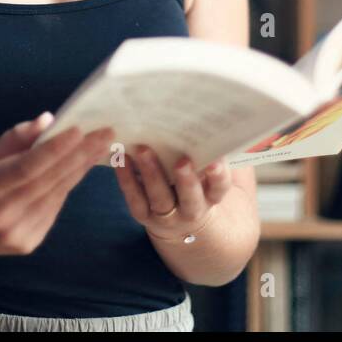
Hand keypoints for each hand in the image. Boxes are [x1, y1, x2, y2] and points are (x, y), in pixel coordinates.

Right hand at [0, 113, 114, 257]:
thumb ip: (15, 139)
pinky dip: (66, 187)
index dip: (55, 149)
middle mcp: (3, 215)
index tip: (80, 129)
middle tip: (105, 133)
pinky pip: (53, 208)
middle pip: (49, 181)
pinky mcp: (28, 243)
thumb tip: (49, 121)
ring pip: (57, 195)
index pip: (27, 167)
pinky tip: (79, 168)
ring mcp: (17, 233)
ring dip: (80, 169)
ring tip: (100, 147)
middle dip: (80, 155)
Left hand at [113, 145, 232, 241]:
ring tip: (143, 150)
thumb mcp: (205, 174)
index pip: (219, 187)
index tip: (215, 161)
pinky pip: (134, 198)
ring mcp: (166, 215)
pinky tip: (122, 159)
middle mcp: (191, 209)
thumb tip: (205, 123)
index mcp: (211, 196)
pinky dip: (127, 178)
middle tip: (182, 161)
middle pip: (190, 198)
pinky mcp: (143, 214)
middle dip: (186, 180)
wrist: (178, 219)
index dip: (218, 175)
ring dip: (152, 173)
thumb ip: (206, 154)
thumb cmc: (194, 182)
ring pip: (160, 198)